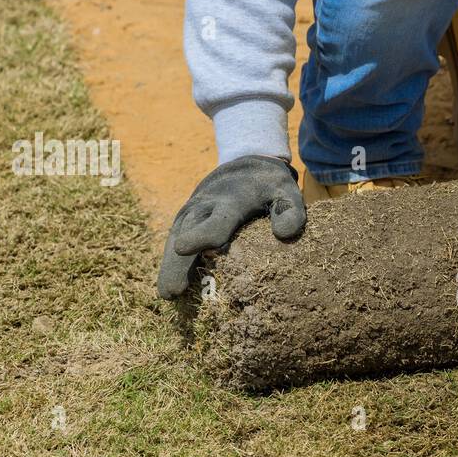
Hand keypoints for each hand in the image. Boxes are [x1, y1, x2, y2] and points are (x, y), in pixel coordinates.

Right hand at [157, 155, 305, 298]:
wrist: (245, 162)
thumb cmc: (270, 185)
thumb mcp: (286, 191)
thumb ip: (290, 210)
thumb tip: (284, 233)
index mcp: (231, 201)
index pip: (216, 220)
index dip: (201, 235)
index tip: (184, 249)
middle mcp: (205, 205)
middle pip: (187, 233)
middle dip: (178, 261)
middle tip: (173, 291)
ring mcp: (192, 210)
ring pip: (176, 238)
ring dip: (169, 265)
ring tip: (167, 294)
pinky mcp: (185, 217)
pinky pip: (176, 239)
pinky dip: (171, 260)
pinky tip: (170, 285)